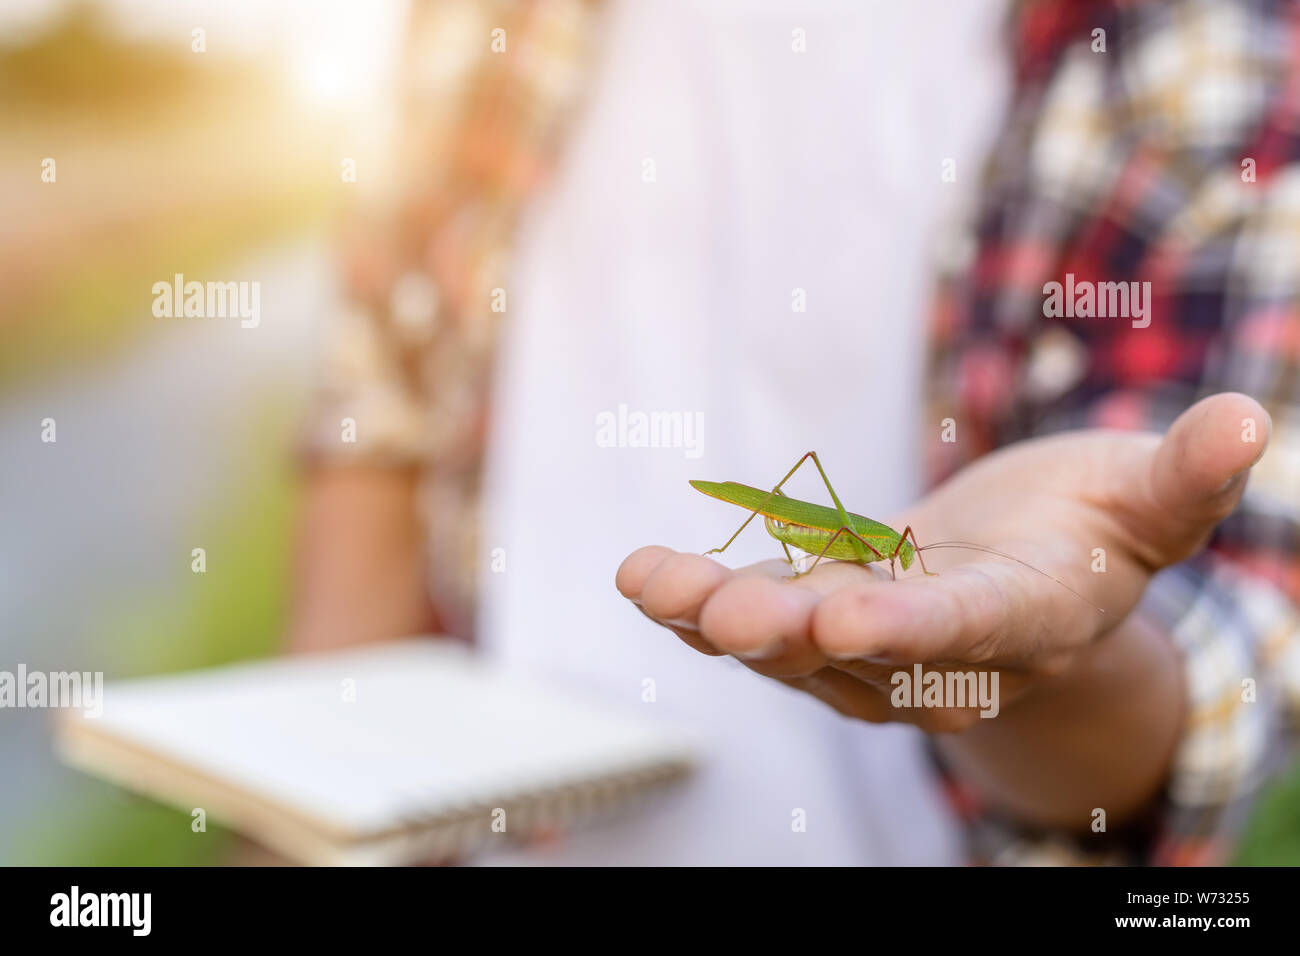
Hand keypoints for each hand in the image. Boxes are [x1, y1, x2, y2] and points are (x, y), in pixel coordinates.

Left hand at [616, 393, 1269, 733]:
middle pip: (858, 653)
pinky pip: (757, 621)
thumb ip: (1184, 477)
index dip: (909, 627)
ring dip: (717, 615)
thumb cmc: (1099, 533)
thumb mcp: (1148, 504)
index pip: (965, 632)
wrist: (1037, 581)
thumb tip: (1249, 420)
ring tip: (648, 581)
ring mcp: (871, 649)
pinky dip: (698, 599)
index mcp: (1022, 625)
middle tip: (725, 615)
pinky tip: (641, 576)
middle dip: (790, 636)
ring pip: (789, 643)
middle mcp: (938, 656)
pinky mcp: (824, 624)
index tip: (846, 615)